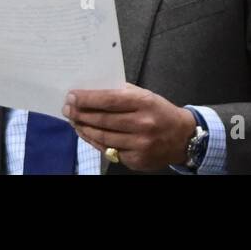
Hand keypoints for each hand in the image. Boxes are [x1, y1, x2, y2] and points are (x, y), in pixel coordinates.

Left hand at [63, 83, 195, 170]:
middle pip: (103, 119)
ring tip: (74, 121)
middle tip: (67, 108)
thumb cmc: (160, 112)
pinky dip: (95, 141)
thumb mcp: (146, 96)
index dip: (87, 98)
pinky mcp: (136, 160)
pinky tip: (87, 133)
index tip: (71, 95)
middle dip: (80, 113)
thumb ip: (123, 92)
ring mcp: (139, 144)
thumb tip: (95, 89)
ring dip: (84, 128)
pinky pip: (109, 150)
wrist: (183, 138)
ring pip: (103, 137)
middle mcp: (142, 124)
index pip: (108, 100)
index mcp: (144, 103)